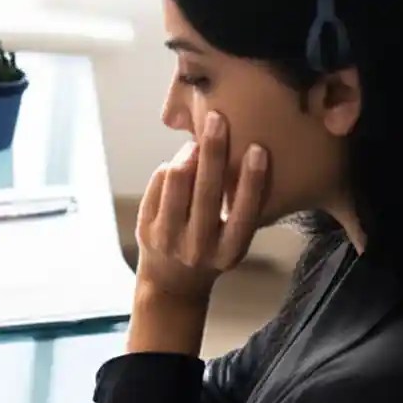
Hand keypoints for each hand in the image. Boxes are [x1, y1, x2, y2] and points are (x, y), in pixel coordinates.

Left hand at [135, 111, 267, 303]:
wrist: (172, 284)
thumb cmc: (212, 250)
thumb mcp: (233, 239)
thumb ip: (239, 207)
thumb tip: (236, 150)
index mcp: (229, 251)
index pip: (243, 213)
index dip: (252, 180)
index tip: (257, 148)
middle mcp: (198, 248)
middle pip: (206, 191)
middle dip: (213, 151)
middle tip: (217, 119)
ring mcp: (168, 239)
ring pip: (176, 180)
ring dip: (188, 155)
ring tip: (196, 145)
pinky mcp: (145, 229)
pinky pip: (158, 183)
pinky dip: (170, 168)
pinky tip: (178, 169)